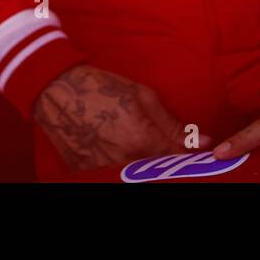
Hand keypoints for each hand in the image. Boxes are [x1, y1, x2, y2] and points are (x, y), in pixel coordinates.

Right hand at [33, 65, 205, 172]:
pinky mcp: (86, 171)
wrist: (56, 88)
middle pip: (156, 170)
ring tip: (135, 144)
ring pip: (134, 173)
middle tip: (159, 145)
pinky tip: (116, 148)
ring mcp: (104, 168)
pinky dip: (118, 164)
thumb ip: (172, 123)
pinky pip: (111, 173)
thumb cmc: (101, 86)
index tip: (194, 151)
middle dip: (163, 160)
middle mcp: (126, 159)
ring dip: (140, 163)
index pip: (176, 159)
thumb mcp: (141, 95)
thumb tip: (203, 140)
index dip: (187, 155)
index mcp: (142, 139)